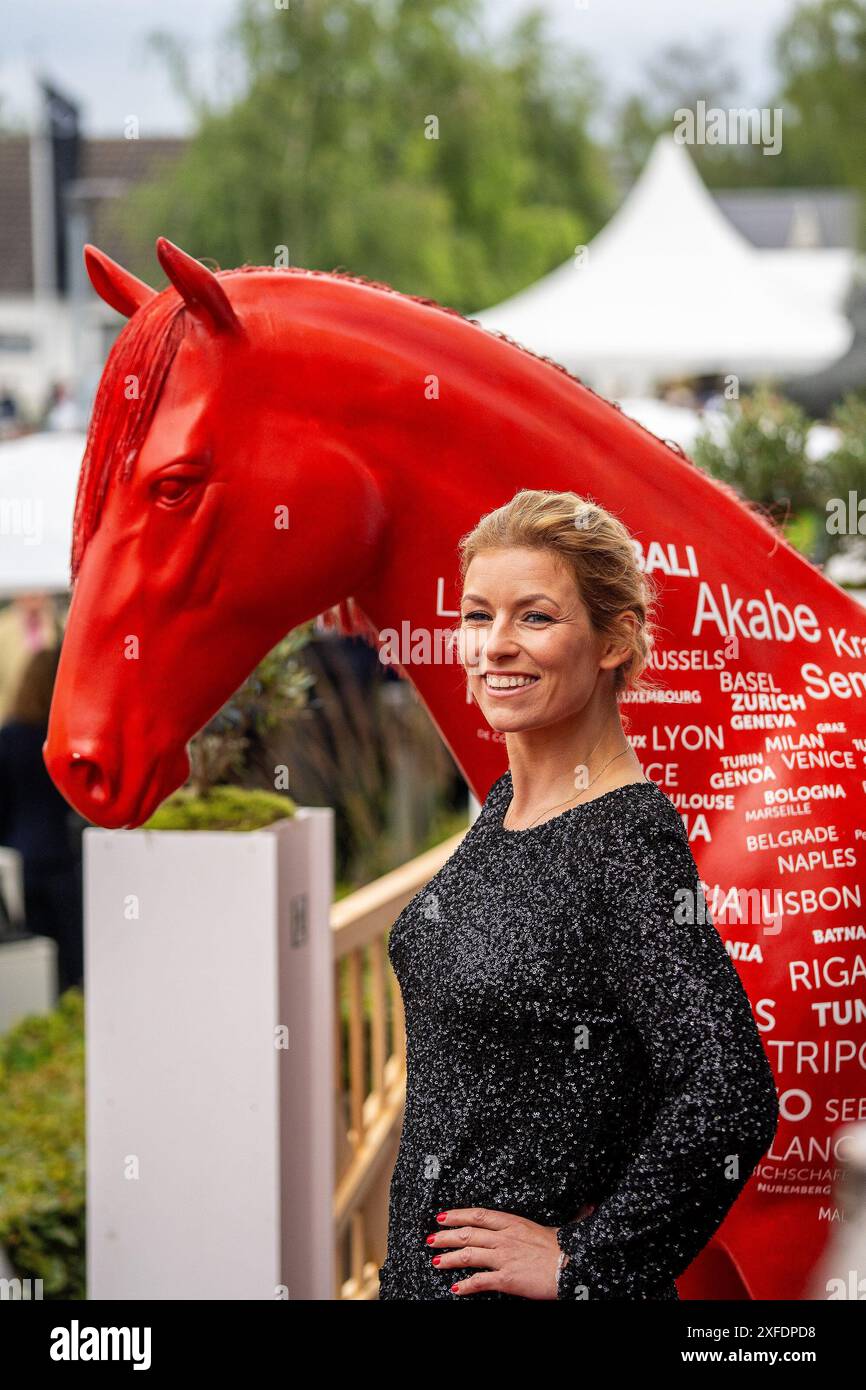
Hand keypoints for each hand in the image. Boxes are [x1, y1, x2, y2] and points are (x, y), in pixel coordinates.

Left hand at [426, 1204, 594, 1298]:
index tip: (442, 1216)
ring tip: (436, 1262)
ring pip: (469, 1255)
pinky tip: (456, 1289)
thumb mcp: (556, 1226)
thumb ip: (556, 1217)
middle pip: (467, 1234)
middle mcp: (504, 1237)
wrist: (573, 1266)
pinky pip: (480, 1281)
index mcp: (513, 1222)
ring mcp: (504, 1257)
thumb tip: (588, 1204)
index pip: (478, 1215)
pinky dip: (465, 1286)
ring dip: (449, 1259)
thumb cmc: (566, 1248)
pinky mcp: (506, 1279)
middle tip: (430, 1239)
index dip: (457, 1215)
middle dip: (445, 1236)